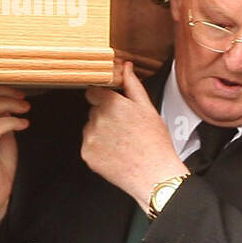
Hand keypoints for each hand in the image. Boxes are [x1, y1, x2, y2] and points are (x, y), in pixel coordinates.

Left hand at [81, 60, 186, 209]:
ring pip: (90, 128)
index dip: (103, 97)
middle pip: (93, 111)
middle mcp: (97, 118)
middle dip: (105, 116)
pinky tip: (115, 153)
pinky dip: (98, 148)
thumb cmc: (154, 143)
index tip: (111, 105)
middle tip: (124, 128)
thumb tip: (126, 67)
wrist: (153, 174)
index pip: (93, 91)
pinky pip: (88, 145)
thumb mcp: (148, 108)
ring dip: (101, 132)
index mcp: (112, 104)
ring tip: (121, 142)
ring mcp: (90, 137)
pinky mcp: (86, 154)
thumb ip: (133, 85)